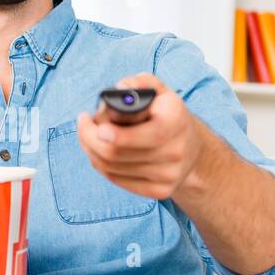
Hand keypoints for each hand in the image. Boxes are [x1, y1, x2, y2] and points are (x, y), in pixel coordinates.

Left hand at [75, 72, 206, 200]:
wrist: (190, 149)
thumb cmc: (166, 114)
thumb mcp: (158, 90)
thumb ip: (138, 83)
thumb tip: (119, 89)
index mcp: (176, 121)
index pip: (147, 135)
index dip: (117, 135)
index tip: (93, 123)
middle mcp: (175, 151)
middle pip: (116, 154)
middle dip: (89, 137)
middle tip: (84, 122)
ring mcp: (168, 175)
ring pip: (110, 168)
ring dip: (91, 150)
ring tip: (91, 134)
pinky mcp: (159, 191)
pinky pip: (116, 180)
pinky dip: (101, 165)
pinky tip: (99, 151)